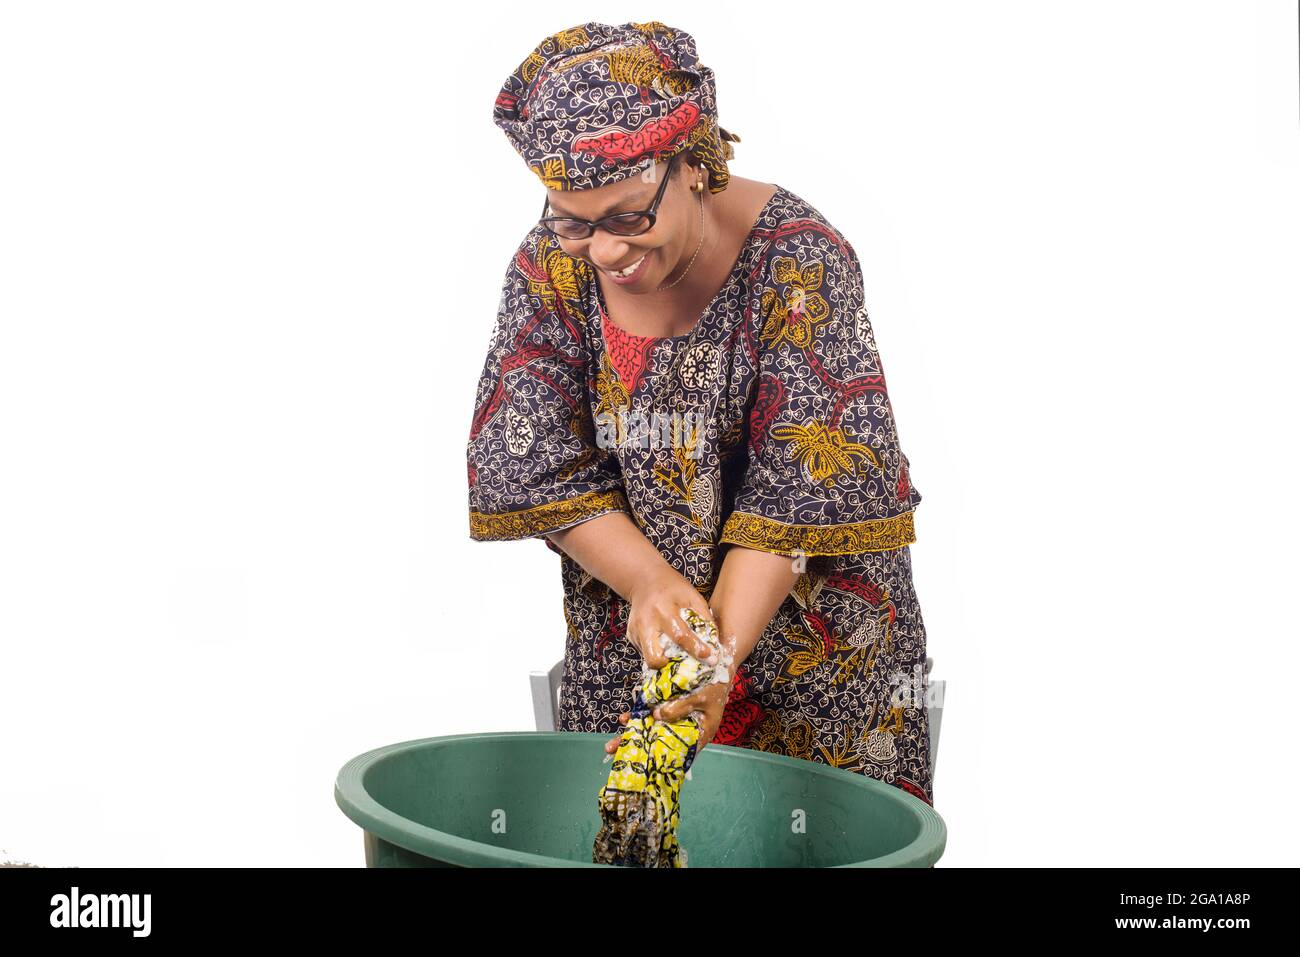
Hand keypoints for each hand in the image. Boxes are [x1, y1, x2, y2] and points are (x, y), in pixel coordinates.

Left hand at [604, 629, 739, 756]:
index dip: (660, 757)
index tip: (641, 761)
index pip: (680, 751)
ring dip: (634, 734)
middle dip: (639, 747)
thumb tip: (658, 715)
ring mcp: (677, 718)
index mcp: (701, 732)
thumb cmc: (714, 682)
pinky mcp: (669, 707)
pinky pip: (652, 715)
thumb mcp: (701, 695)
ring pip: (654, 730)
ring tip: (612, 744)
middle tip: (615, 752)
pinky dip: (639, 716)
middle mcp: (687, 729)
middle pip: (662, 743)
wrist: (717, 661)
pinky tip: (624, 717)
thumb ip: (681, 706)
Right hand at [622, 567, 717, 669]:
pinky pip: (645, 652)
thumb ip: (704, 618)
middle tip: (685, 663)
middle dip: (669, 666)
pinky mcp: (631, 635)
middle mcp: (647, 622)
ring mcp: (636, 630)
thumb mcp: (692, 596)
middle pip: (654, 656)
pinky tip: (664, 643)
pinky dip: (657, 652)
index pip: (681, 635)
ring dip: (663, 661)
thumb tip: (715, 642)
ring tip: (675, 655)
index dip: (696, 649)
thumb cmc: (673, 588)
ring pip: (648, 658)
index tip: (710, 658)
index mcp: (664, 610)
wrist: (645, 579)